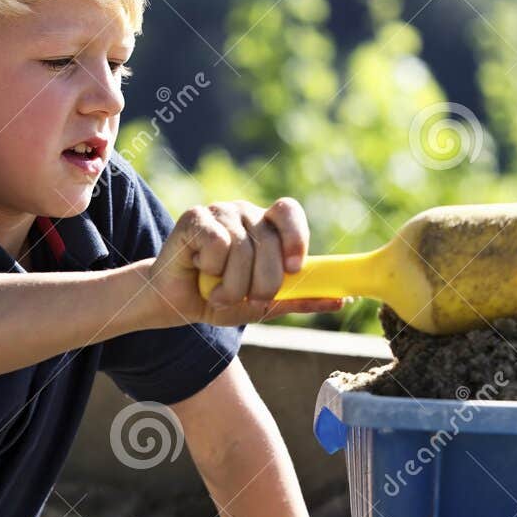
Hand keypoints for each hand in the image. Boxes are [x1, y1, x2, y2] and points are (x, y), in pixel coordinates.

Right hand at [146, 197, 344, 327]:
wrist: (175, 303)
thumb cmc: (219, 298)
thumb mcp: (264, 304)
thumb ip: (299, 298)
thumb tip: (341, 298)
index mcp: (265, 226)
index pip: (289, 212)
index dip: (296, 237)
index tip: (295, 268)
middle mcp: (244, 213)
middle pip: (269, 242)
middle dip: (264, 282)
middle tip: (250, 299)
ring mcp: (219, 211)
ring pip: (242, 249)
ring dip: (232, 286)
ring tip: (218, 292)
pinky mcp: (194, 217)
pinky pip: (217, 245)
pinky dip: (211, 270)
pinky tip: (200, 270)